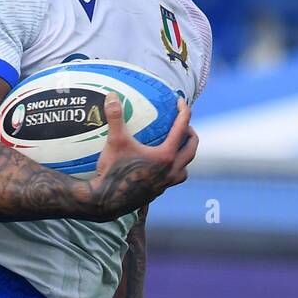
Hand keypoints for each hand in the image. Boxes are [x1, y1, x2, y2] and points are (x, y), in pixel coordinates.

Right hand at [81, 94, 197, 221]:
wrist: (106, 201)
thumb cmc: (112, 170)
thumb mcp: (115, 141)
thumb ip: (115, 117)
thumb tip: (111, 95)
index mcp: (165, 156)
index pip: (181, 128)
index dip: (184, 112)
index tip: (181, 102)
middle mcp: (170, 170)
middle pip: (191, 150)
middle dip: (191, 136)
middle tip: (185, 127)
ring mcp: (165, 184)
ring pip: (185, 169)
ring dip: (185, 158)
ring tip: (177, 149)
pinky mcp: (157, 193)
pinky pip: (172, 180)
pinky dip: (172, 171)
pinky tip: (160, 167)